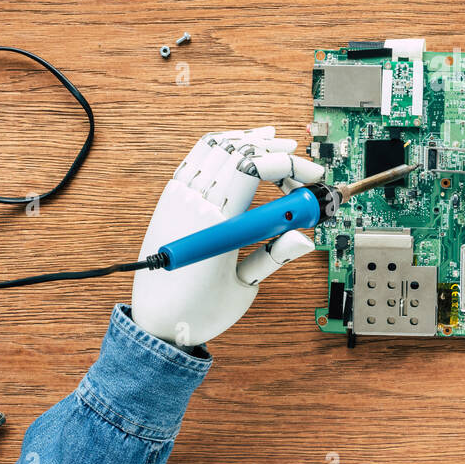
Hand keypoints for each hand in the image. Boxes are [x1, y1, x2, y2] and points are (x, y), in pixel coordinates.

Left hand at [132, 127, 325, 346]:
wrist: (153, 323)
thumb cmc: (196, 311)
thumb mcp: (245, 286)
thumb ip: (275, 255)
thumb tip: (304, 235)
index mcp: (215, 225)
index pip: (253, 169)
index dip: (289, 166)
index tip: (311, 178)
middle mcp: (193, 204)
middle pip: (238, 152)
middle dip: (275, 151)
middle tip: (299, 166)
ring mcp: (178, 199)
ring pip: (215, 146)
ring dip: (248, 140)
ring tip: (273, 142)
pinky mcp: (170, 200)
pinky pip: (196, 158)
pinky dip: (221, 146)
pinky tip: (238, 148)